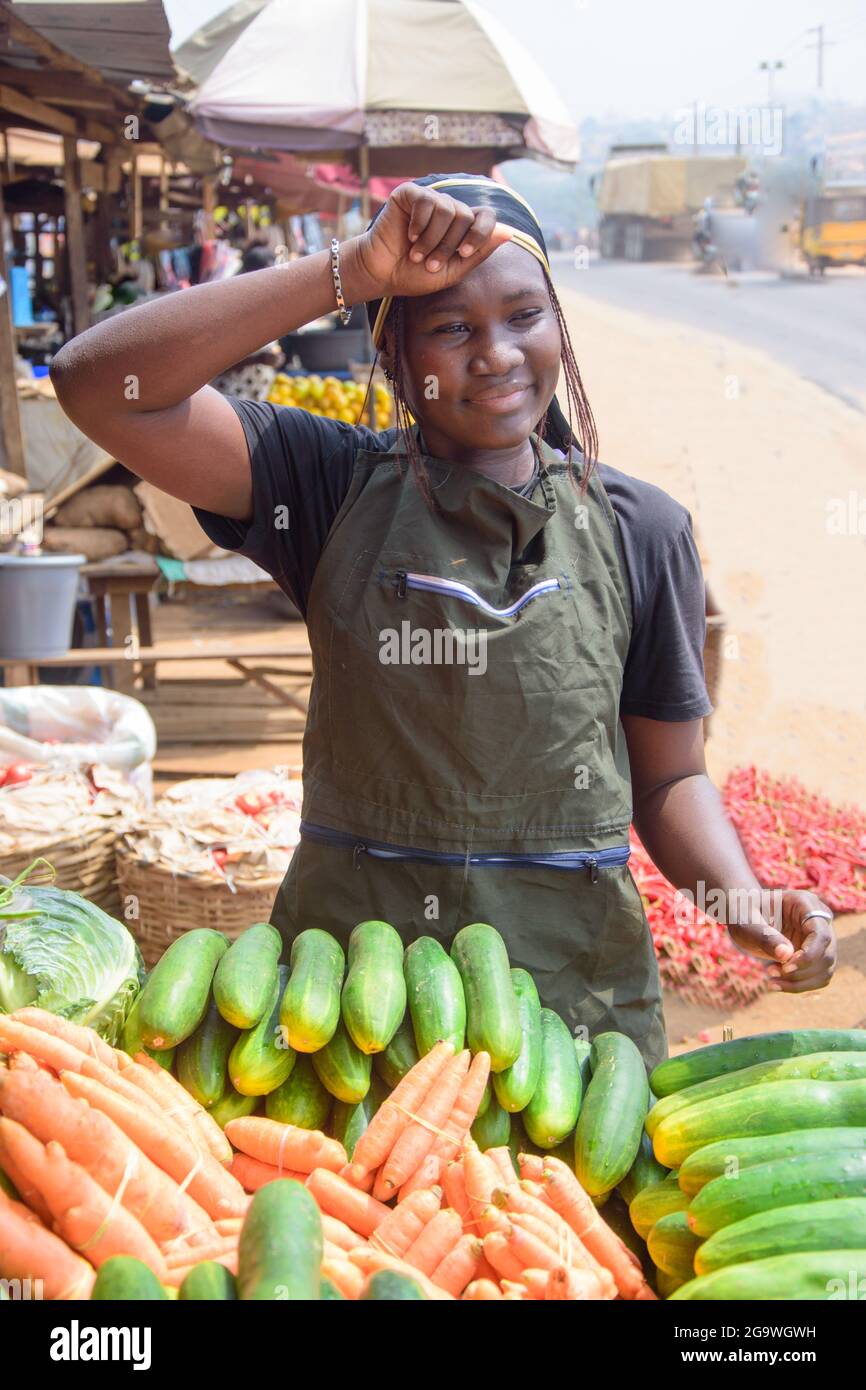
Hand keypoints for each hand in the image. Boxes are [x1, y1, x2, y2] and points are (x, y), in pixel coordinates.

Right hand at [342, 182, 512, 302]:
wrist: (383, 273)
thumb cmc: (416, 274)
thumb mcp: (453, 271)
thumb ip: (479, 253)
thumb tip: (509, 231)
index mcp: (463, 228)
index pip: (486, 217)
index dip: (480, 233)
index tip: (465, 254)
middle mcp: (449, 210)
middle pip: (466, 216)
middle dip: (449, 245)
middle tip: (430, 263)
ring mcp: (431, 200)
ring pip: (447, 210)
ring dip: (431, 239)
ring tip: (416, 254)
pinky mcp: (410, 194)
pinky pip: (426, 201)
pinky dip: (419, 224)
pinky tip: (408, 236)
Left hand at [729, 890, 836, 992]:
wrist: (744, 914)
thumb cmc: (743, 912)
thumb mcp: (747, 922)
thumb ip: (765, 937)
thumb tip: (786, 955)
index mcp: (805, 904)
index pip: (821, 934)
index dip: (808, 955)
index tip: (785, 967)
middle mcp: (819, 921)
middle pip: (826, 954)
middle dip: (800, 971)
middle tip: (770, 971)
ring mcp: (820, 939)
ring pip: (825, 969)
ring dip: (800, 981)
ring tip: (771, 977)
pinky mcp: (816, 955)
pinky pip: (818, 977)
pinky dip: (799, 985)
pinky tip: (777, 983)